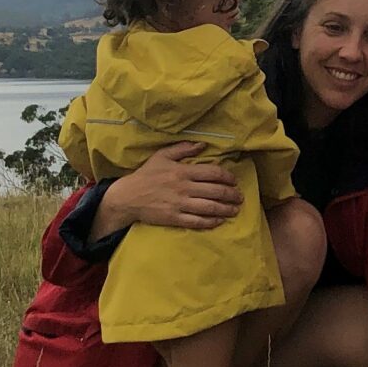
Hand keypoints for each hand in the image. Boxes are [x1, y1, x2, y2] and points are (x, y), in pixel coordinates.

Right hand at [100, 142, 243, 232]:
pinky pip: (197, 222)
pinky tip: (219, 221)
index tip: (234, 181)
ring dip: (225, 209)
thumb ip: (183, 149)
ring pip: (209, 207)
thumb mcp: (162, 156)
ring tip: (235, 210)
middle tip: (240, 197)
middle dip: (231, 195)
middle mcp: (183, 188)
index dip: (227, 177)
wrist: (127, 197)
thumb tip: (202, 144)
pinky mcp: (174, 218)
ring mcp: (179, 204)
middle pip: (215, 191)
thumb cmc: (146, 175)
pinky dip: (210, 222)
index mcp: (182, 171)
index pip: (212, 173)